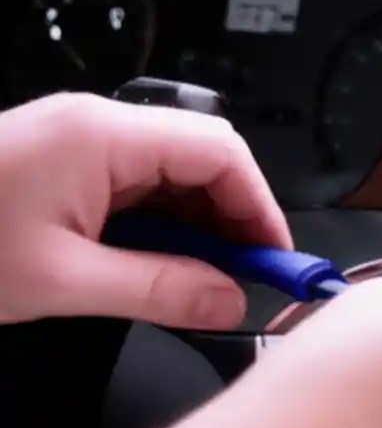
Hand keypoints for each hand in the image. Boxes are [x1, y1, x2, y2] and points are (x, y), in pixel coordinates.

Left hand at [0, 93, 289, 328]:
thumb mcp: (61, 280)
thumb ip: (158, 291)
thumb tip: (227, 302)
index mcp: (101, 135)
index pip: (221, 153)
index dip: (260, 208)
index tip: (275, 259)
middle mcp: (96, 125)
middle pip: (204, 158)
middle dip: (235, 217)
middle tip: (247, 275)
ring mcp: (81, 140)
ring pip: (175, 173)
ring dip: (199, 224)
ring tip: (203, 279)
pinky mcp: (67, 161)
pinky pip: (140, 184)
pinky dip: (163, 223)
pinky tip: (163, 262)